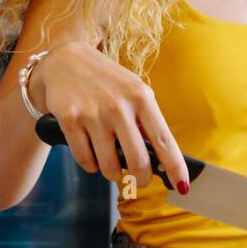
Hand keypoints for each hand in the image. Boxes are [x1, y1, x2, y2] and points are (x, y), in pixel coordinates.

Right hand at [29, 40, 190, 191]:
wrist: (64, 61)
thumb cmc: (105, 81)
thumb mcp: (132, 90)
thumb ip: (146, 119)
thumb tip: (160, 157)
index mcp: (141, 97)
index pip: (164, 140)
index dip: (175, 167)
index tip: (182, 186)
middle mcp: (119, 106)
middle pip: (138, 162)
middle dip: (140, 179)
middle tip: (138, 180)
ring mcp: (93, 114)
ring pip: (110, 167)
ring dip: (113, 175)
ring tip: (112, 166)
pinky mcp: (70, 121)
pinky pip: (86, 161)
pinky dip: (91, 165)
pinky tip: (92, 154)